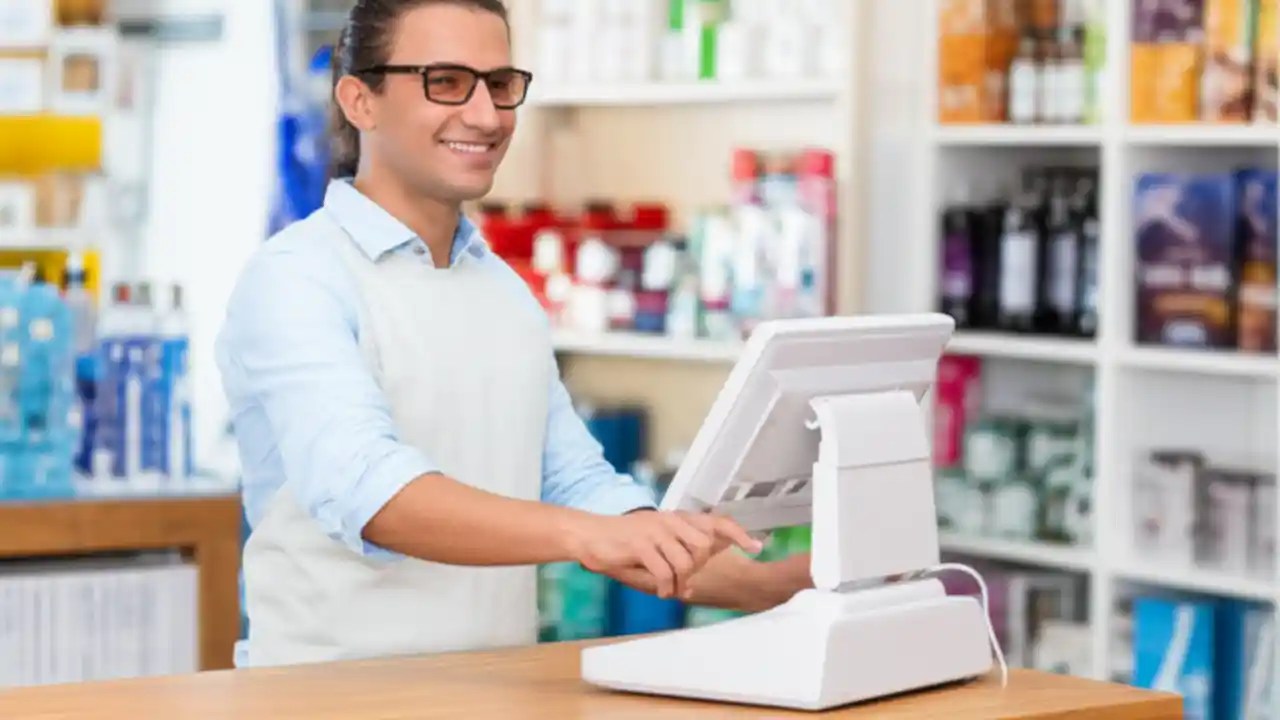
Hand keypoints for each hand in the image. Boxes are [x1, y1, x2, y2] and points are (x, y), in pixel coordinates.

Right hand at [569, 510, 760, 599]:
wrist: (589, 535)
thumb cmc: (622, 542)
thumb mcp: (653, 539)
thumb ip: (676, 548)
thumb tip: (698, 571)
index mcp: (674, 518)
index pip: (714, 522)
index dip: (738, 534)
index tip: (757, 547)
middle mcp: (668, 521)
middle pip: (703, 548)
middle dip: (697, 569)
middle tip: (685, 580)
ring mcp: (655, 532)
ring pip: (685, 563)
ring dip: (681, 582)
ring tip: (672, 589)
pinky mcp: (641, 546)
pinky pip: (664, 573)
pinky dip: (666, 587)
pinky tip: (662, 591)